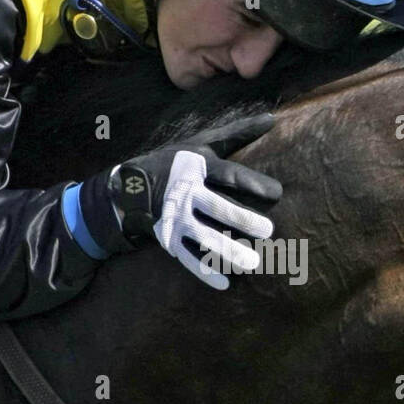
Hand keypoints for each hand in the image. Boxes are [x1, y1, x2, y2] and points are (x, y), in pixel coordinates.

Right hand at [80, 113, 282, 288]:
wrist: (126, 188)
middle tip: (268, 231)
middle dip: (242, 219)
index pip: (228, 174)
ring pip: (204, 236)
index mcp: (197, 167)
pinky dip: (205, 272)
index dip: (252, 184)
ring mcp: (174, 217)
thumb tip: (272, 118)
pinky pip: (187, 258)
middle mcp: (185, 191)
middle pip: (217, 207)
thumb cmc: (174, 162)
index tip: (277, 193)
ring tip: (252, 263)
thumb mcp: (200, 143)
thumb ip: (236, 134)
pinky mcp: (167, 238)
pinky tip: (225, 284)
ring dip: (227, 251)